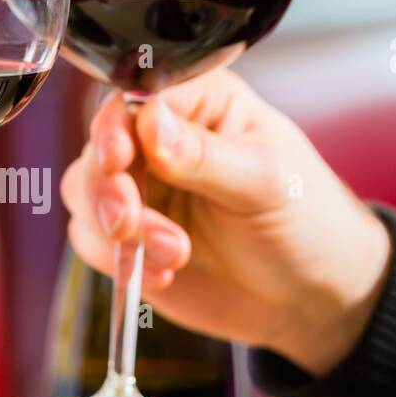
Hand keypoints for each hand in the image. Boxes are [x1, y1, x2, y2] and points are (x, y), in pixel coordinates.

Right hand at [62, 70, 390, 375]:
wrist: (311, 298)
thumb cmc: (308, 223)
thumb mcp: (267, 183)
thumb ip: (206, 156)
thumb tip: (150, 124)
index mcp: (202, 105)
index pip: (136, 97)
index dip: (115, 126)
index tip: (118, 159)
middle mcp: (162, 141)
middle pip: (98, 147)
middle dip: (109, 190)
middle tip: (130, 224)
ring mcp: (144, 190)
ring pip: (84, 194)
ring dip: (117, 232)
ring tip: (176, 255)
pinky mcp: (131, 238)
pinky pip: (91, 240)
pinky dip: (118, 262)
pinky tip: (164, 274)